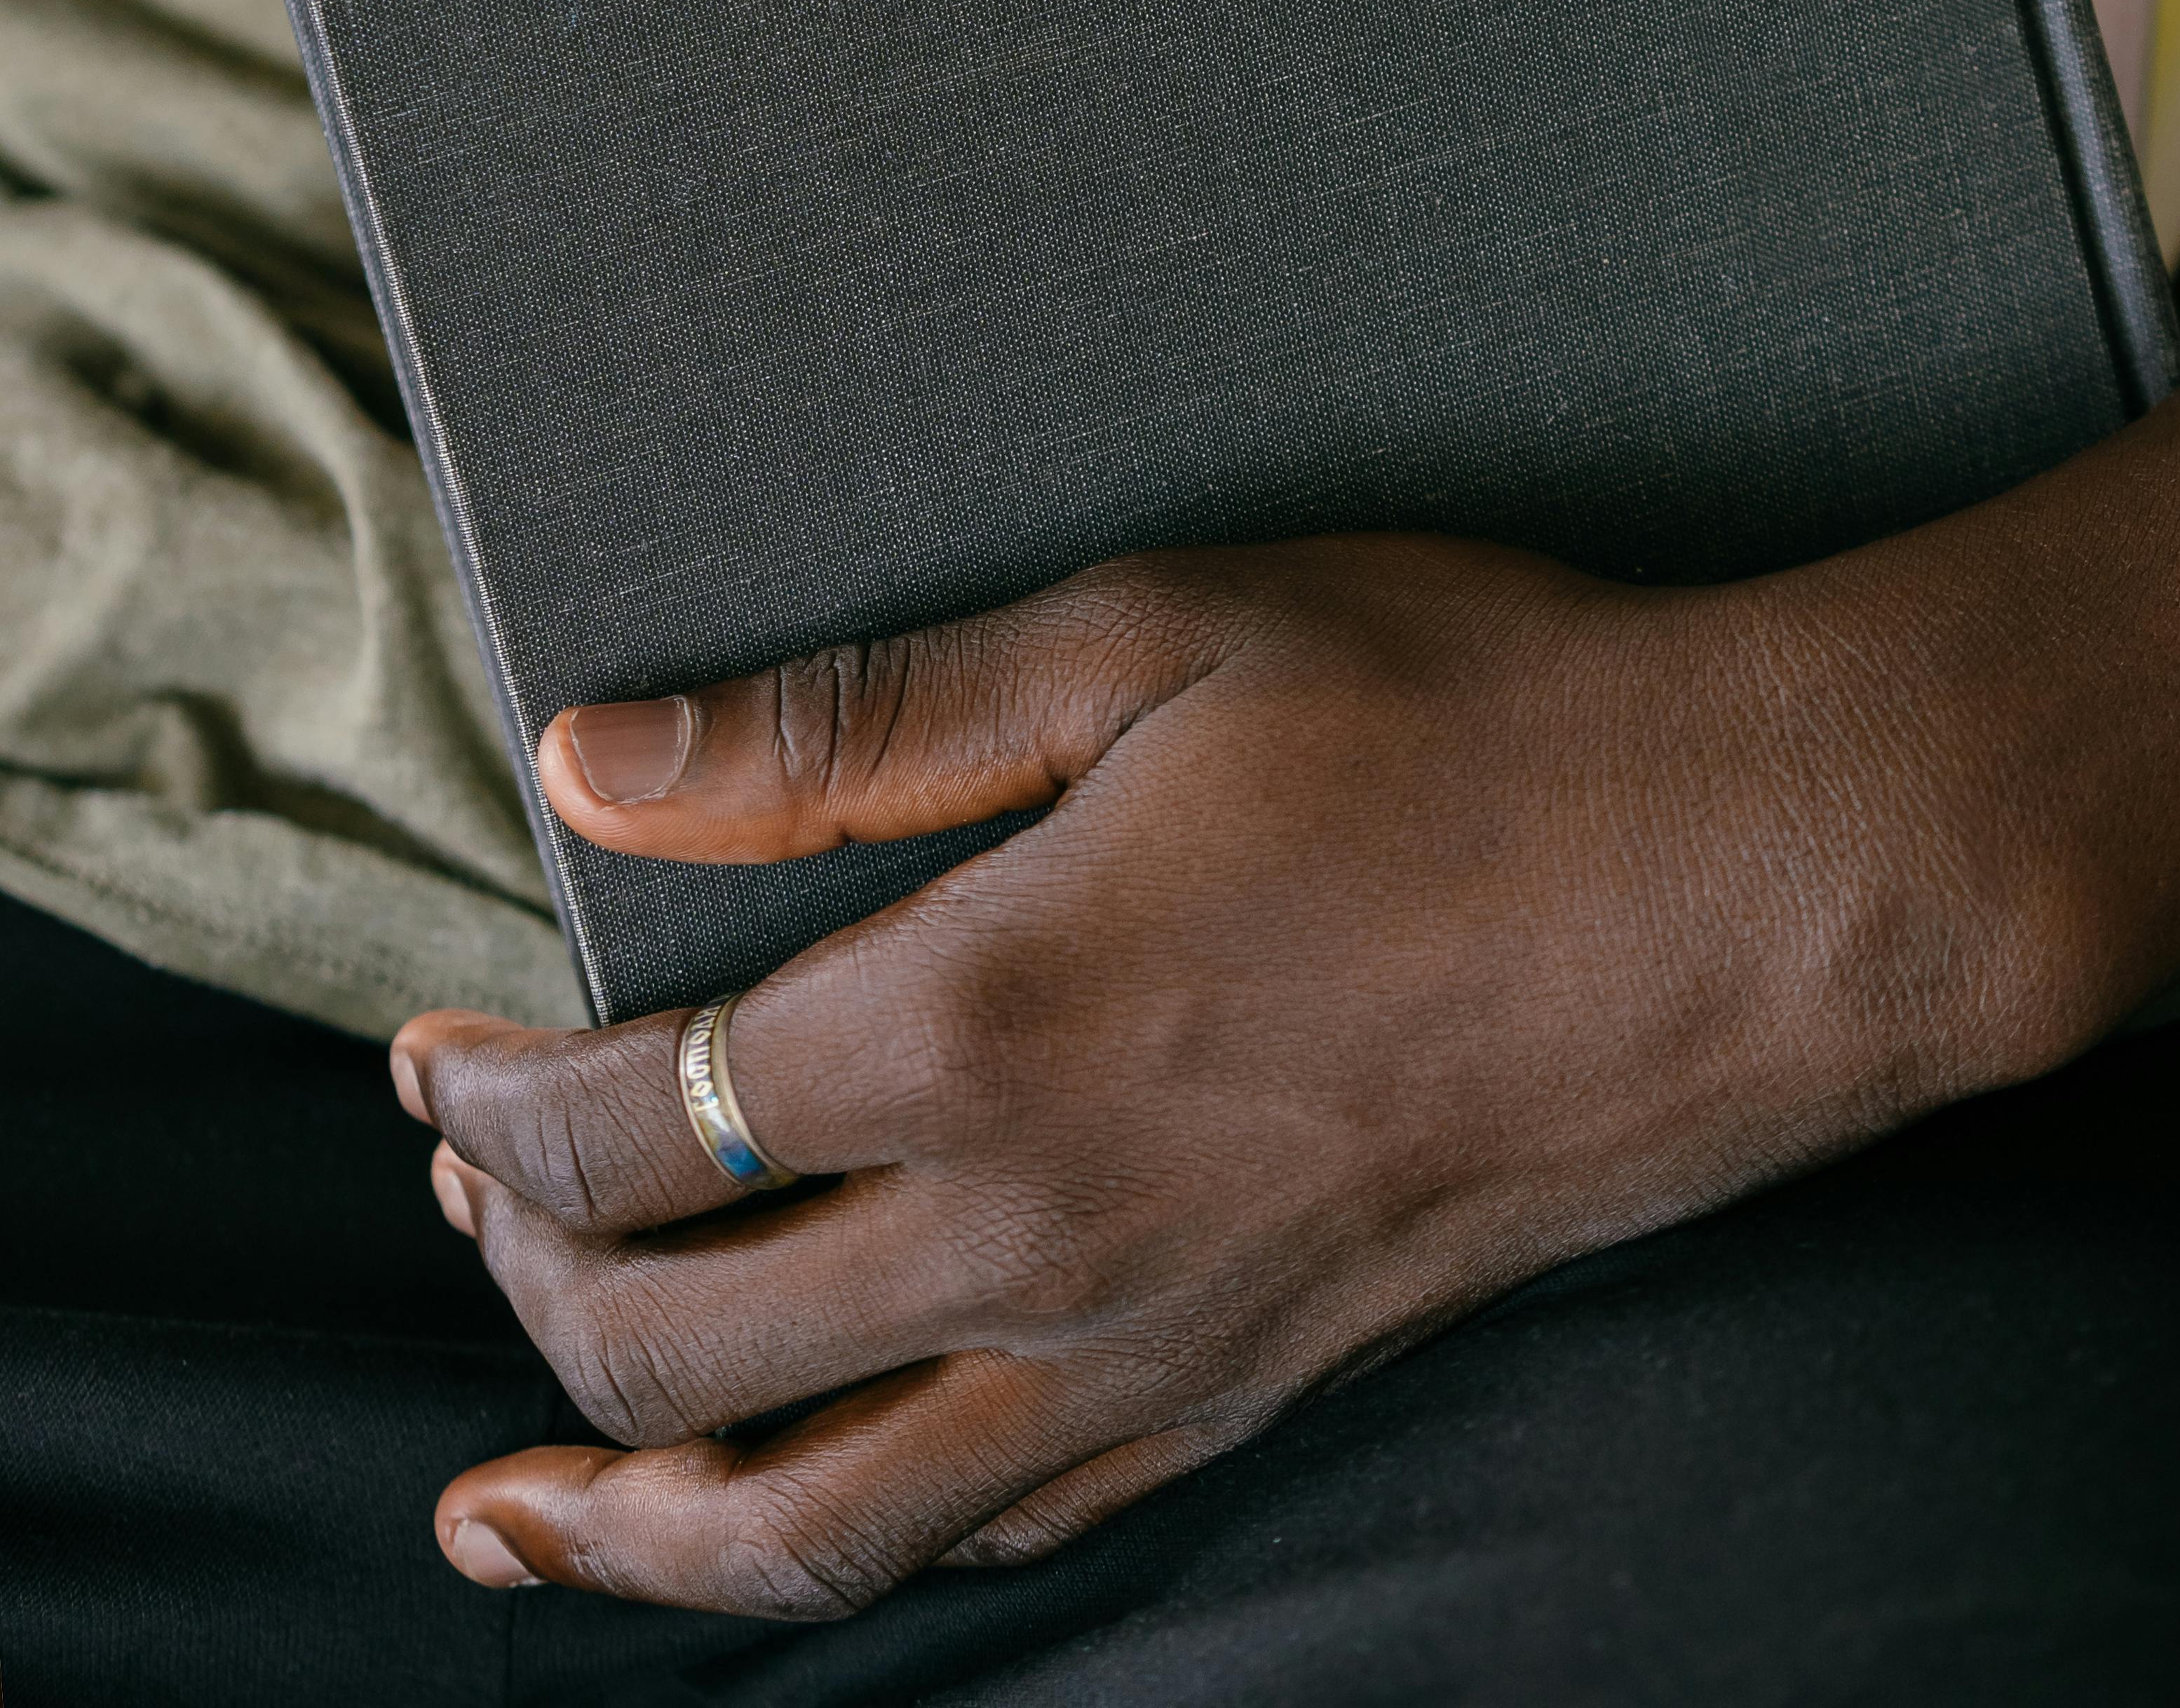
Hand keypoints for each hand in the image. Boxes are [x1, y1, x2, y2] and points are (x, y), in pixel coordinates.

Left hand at [390, 533, 2073, 1620]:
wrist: (1750, 883)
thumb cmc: (1463, 717)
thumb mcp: (1144, 638)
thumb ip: (848, 723)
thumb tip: (594, 761)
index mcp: (980, 1024)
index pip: (635, 1123)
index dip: (488, 1100)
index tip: (426, 1049)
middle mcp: (1035, 1235)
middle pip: (676, 1343)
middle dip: (517, 1276)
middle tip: (463, 1193)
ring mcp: (1148, 1347)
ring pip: (813, 1529)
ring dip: (630, 1525)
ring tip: (513, 1515)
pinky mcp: (1251, 1387)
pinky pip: (1005, 1527)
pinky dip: (861, 1543)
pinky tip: (825, 1511)